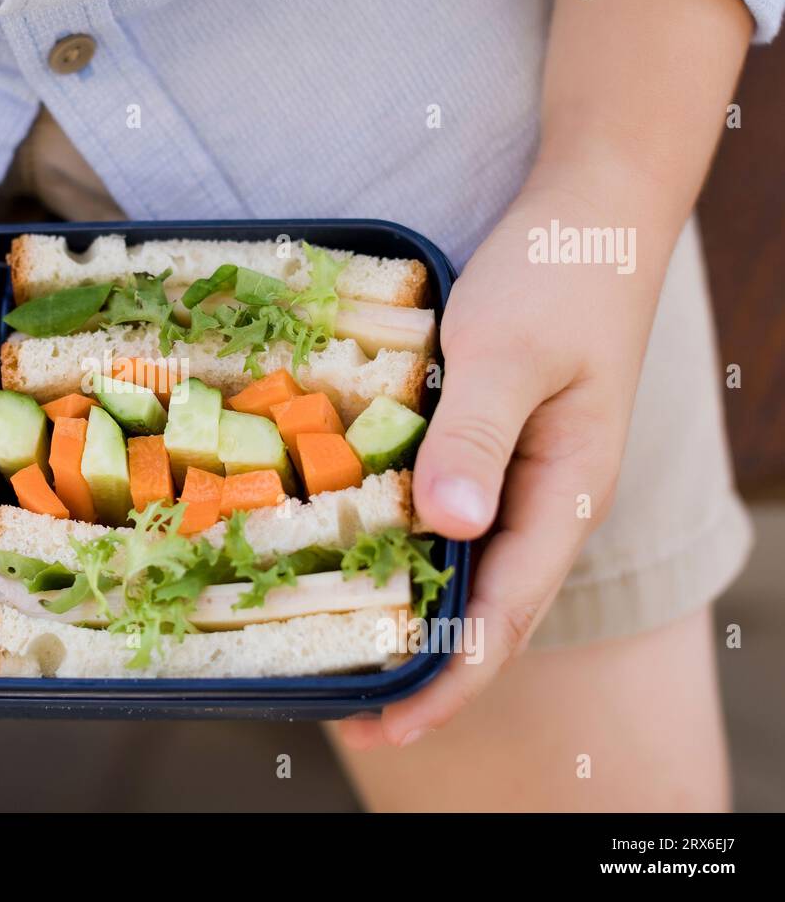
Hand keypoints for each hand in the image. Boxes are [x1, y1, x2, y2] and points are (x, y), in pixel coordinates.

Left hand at [339, 181, 669, 748]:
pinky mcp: (492, 446)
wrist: (593, 211)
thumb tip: (454, 529)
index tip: (388, 726)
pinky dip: (408, 550)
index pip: (507, 614)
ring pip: (467, 570)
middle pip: (487, 610)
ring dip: (414, 617)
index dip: (450, 680)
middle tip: (345, 709)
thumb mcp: (508, 351)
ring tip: (344, 654)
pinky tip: (360, 557)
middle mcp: (544, 500)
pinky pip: (451, 517)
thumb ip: (478, 438)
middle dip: (425, 670)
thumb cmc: (557, 276)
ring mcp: (520, 474)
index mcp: (565, 494)